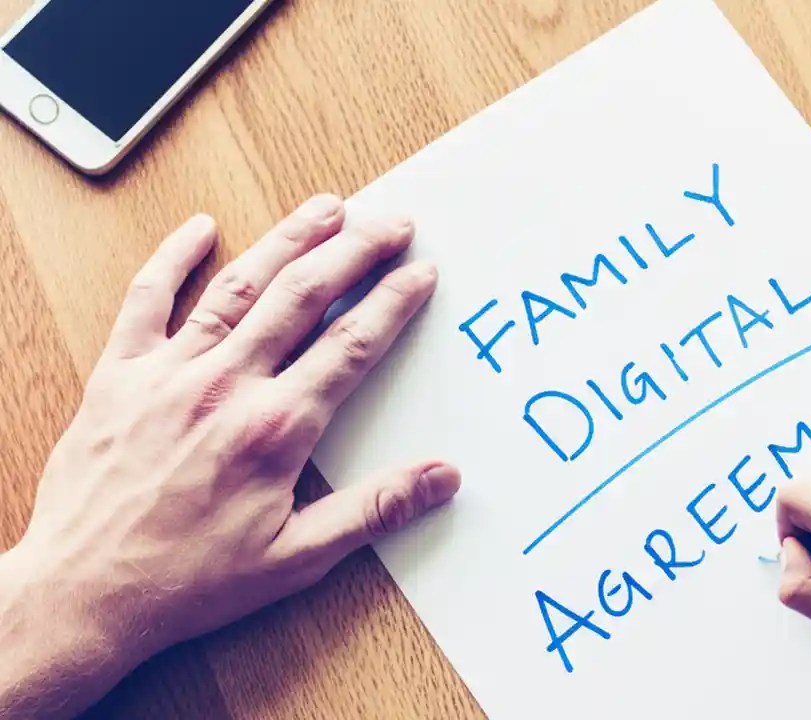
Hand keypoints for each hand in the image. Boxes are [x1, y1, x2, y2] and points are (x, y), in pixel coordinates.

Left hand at [0, 195, 458, 717]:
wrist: (84, 594)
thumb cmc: (188, 581)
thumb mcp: (298, 557)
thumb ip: (375, 509)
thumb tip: (442, 478)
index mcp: (275, 428)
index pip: (352, 345)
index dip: (393, 301)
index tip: (419, 272)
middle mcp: (225, 386)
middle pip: (304, 296)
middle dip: (355, 250)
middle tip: (390, 221)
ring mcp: (169, 373)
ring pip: (240, 285)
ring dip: (287, 239)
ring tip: (327, 207)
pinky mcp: (120, 376)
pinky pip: (147, 301)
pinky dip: (172, 260)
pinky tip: (199, 229)